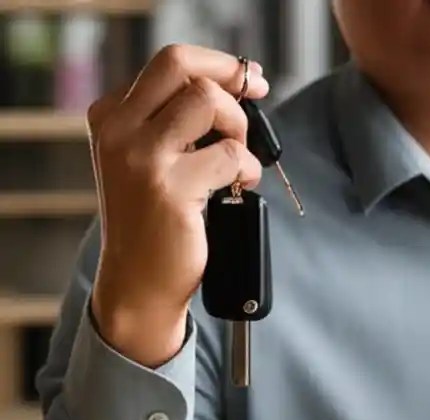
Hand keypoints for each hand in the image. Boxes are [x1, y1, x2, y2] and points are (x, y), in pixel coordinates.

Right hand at [87, 44, 268, 366]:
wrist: (138, 282)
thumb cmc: (156, 219)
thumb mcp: (152, 158)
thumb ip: (178, 121)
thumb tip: (238, 85)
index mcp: (112, 115)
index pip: (170, 63)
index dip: (219, 66)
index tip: (249, 81)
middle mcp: (119, 129)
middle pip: (182, 65)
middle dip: (230, 79)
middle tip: (254, 103)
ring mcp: (141, 157)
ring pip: (208, 102)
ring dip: (239, 130)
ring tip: (237, 163)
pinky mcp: (169, 188)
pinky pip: (229, 155)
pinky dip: (247, 170)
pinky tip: (238, 189)